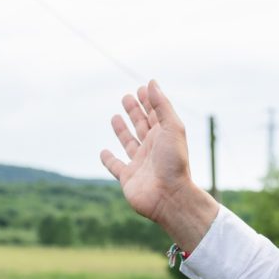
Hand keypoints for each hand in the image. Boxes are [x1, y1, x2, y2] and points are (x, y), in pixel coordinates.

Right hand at [99, 81, 219, 251]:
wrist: (170, 196)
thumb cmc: (174, 162)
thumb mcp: (172, 128)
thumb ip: (161, 105)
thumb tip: (151, 82)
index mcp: (164, 136)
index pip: (155, 114)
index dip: (149, 101)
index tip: (142, 88)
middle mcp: (152, 149)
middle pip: (142, 125)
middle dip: (135, 111)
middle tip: (127, 97)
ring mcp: (140, 164)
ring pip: (129, 143)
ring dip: (122, 130)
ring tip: (114, 117)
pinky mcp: (128, 178)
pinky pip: (116, 167)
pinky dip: (108, 160)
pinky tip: (103, 152)